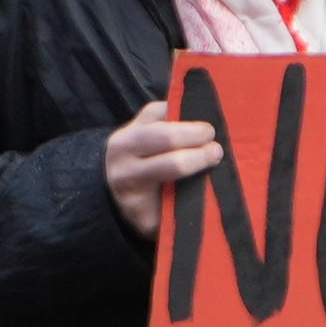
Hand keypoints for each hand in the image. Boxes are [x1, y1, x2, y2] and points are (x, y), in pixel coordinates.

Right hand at [103, 98, 223, 236]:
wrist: (109, 191)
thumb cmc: (136, 153)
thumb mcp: (141, 129)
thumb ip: (163, 114)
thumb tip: (199, 102)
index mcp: (125, 143)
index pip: (162, 134)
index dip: (191, 131)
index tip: (209, 130)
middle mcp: (126, 172)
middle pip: (173, 163)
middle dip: (201, 155)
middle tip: (216, 150)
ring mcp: (134, 201)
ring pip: (176, 191)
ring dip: (202, 177)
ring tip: (215, 166)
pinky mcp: (145, 223)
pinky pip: (175, 214)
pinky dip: (196, 206)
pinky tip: (209, 197)